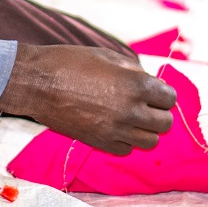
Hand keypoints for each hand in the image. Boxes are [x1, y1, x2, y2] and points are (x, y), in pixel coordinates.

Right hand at [0, 44, 175, 154]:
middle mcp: (131, 111)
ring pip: (150, 141)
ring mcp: (116, 130)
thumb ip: (135, 71)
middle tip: (145, 105)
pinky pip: (126, 149)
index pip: (170, 98)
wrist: (37, 83)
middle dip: (158, 113)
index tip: (153, 91)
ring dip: (145, 129)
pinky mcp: (101, 143)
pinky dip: (126, 140)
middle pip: (165, 123)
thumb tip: (152, 83)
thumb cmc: (71, 63)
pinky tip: (115, 126)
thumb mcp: (108, 56)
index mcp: (136, 85)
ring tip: (131, 117)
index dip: (162, 93)